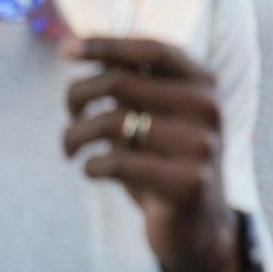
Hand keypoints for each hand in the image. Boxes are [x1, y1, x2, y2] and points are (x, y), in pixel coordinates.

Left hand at [62, 36, 242, 271]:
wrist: (198, 226)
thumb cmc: (163, 162)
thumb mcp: (152, 115)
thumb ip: (128, 82)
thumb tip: (73, 45)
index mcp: (202, 83)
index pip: (150, 49)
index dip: (105, 45)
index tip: (65, 50)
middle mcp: (207, 107)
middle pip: (119, 81)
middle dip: (78, 96)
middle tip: (69, 115)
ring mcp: (201, 144)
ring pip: (111, 121)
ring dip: (75, 134)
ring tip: (70, 148)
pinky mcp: (188, 182)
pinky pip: (116, 161)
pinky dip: (91, 166)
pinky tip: (92, 171)